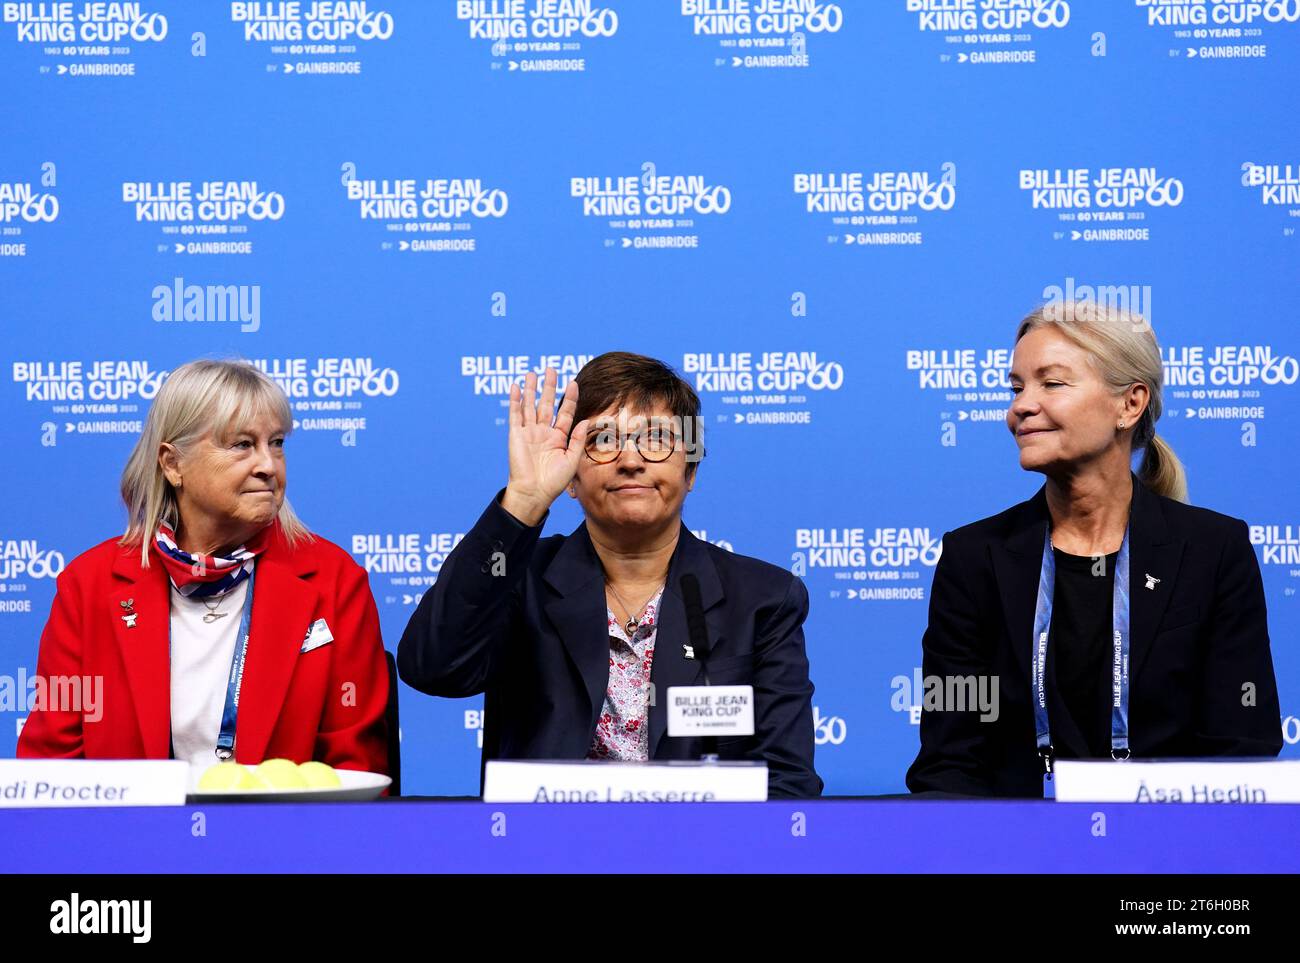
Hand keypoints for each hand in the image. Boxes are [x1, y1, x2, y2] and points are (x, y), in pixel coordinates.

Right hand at [501, 367, 588, 526]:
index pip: (565, 413)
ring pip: (530, 406)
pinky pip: (516, 414)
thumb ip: (578, 440)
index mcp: (558, 438)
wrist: (534, 493)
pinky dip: (516, 400)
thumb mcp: (572, 460)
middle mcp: (543, 432)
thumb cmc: (554, 482)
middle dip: (549, 387)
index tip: (573, 383)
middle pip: (546, 404)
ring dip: (531, 390)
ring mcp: (529, 433)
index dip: (569, 398)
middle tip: (551, 369)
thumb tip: (585, 421)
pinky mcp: (516, 435)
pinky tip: (517, 387)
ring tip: (533, 373)